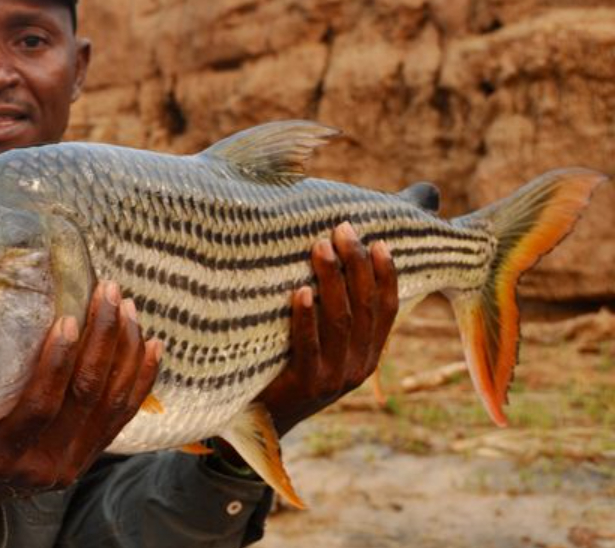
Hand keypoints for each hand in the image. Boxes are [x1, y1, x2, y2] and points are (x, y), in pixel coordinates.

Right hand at [0, 281, 161, 546]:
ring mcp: (69, 465)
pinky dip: (139, 379)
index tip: (69, 319)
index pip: (39, 406)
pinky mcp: (86, 459)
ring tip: (129, 308)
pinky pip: (121, 417)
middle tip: (108, 293)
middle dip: (102, 340)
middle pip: (85, 398)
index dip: (57, 362)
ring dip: (124, 352)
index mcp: (0, 455)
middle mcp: (41, 465)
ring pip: (110, 405)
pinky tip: (150, 345)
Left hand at [254, 222, 398, 437]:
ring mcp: (333, 377)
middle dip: (356, 265)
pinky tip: (299, 291)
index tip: (379, 241)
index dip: (386, 275)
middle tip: (342, 229)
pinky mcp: (305, 385)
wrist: (262, 422)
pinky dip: (305, 317)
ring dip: (332, 280)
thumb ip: (335, 312)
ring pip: (340, 321)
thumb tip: (337, 259)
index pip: (388, 309)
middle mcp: (358, 366)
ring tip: (320, 247)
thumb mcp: (321, 345)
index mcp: (368, 355)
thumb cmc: (288, 370)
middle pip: (365, 307)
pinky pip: (308, 346)